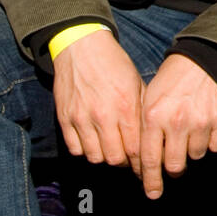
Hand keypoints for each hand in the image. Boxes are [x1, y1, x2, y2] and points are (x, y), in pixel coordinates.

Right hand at [52, 29, 143, 175]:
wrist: (81, 47)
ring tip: (111, 150)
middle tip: (128, 159)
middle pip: (114, 158)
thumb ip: (142, 111)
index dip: (141, 164)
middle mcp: (103, 115)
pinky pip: (75, 149)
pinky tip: (94, 143)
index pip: (135, 149)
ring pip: (94, 157)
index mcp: (126, 106)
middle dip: (124, 163)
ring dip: (105, 157)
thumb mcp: (137, 83)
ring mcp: (81, 118)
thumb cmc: (114, 64)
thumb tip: (152, 136)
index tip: (145, 168)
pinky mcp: (64, 118)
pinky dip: (86, 151)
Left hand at [138, 55, 216, 199]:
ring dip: (192, 150)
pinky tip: (206, 125)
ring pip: (196, 156)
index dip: (150, 180)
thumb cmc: (173, 80)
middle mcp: (177, 122)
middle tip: (174, 164)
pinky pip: (216, 146)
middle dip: (173, 169)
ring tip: (191, 131)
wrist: (205, 58)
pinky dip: (211, 141)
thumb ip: (146, 130)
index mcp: (153, 116)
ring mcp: (202, 121)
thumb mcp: (150, 99)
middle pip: (175, 165)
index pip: (149, 159)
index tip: (152, 193)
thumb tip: (144, 163)